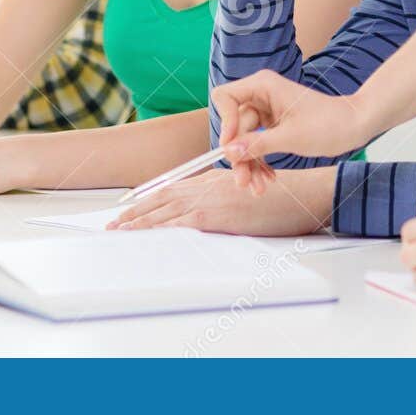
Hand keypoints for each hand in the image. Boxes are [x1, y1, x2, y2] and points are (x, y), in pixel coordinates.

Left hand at [111, 167, 333, 234]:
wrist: (301, 195)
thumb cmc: (280, 199)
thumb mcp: (246, 193)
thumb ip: (223, 198)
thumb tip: (209, 213)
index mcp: (213, 179)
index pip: (173, 188)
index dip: (150, 199)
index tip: (132, 209)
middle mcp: (206, 185)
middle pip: (161, 196)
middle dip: (135, 211)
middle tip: (114, 223)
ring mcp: (209, 199)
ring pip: (163, 209)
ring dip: (137, 221)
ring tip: (118, 230)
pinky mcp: (214, 215)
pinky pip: (177, 223)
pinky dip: (156, 228)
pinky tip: (142, 234)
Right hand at [212, 71, 366, 192]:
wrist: (356, 126)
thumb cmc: (329, 124)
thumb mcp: (291, 137)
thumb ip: (258, 144)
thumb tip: (229, 152)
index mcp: (264, 86)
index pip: (225, 98)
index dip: (225, 123)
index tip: (232, 149)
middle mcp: (262, 95)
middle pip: (235, 127)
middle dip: (240, 156)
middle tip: (243, 183)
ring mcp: (267, 111)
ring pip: (245, 140)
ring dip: (250, 165)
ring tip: (258, 189)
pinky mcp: (274, 125)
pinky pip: (258, 144)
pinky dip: (261, 162)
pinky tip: (268, 179)